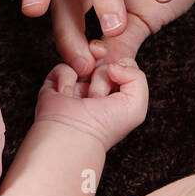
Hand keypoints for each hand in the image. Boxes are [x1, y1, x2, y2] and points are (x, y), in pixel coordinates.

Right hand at [33, 58, 147, 150]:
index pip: (125, 64)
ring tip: (84, 100)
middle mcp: (98, 89)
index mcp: (118, 94)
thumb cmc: (104, 127)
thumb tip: (113, 65)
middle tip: (99, 101)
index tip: (117, 92)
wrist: (73, 134)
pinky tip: (67, 96)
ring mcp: (77, 86)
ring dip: (87, 82)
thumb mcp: (136, 105)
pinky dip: (66, 79)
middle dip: (104, 79)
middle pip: (106, 61)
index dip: (123, 71)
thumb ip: (137, 77)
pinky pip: (65, 65)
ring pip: (86, 61)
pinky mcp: (57, 83)